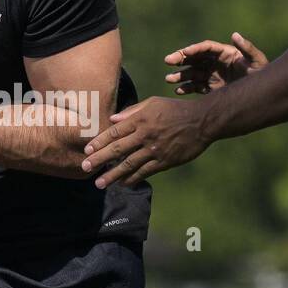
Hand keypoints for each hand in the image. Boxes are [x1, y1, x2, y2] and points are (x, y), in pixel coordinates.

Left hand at [81, 96, 210, 187]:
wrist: (202, 121)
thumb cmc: (176, 109)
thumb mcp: (153, 103)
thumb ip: (132, 111)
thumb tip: (113, 119)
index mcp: (141, 119)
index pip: (115, 132)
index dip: (99, 142)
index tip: (87, 150)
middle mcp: (145, 135)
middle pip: (118, 149)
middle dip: (99, 160)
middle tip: (85, 168)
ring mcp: (155, 150)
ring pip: (129, 164)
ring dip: (112, 175)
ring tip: (99, 183)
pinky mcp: (165, 161)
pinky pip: (145, 172)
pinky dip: (132, 179)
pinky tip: (122, 184)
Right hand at [164, 32, 267, 93]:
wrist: (263, 95)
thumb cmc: (262, 75)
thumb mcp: (257, 61)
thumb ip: (247, 48)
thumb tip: (235, 34)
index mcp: (225, 52)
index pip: (206, 48)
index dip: (194, 49)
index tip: (184, 52)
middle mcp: (216, 63)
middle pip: (195, 58)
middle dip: (181, 59)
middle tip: (167, 61)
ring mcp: (213, 76)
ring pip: (192, 73)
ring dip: (180, 75)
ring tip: (168, 79)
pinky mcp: (212, 89)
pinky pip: (196, 87)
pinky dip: (187, 89)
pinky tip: (178, 91)